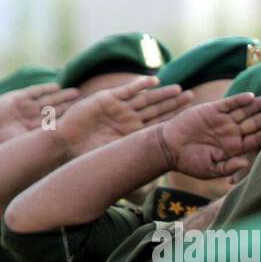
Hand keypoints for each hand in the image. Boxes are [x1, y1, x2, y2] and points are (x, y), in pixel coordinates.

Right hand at [0, 83, 79, 141]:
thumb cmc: (6, 142)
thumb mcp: (29, 144)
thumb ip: (45, 143)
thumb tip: (67, 150)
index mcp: (36, 130)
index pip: (57, 123)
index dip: (71, 119)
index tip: (87, 118)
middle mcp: (33, 118)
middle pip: (55, 109)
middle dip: (69, 105)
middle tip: (87, 102)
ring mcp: (25, 107)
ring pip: (47, 100)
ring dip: (61, 96)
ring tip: (76, 93)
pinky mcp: (16, 98)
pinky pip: (33, 92)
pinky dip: (45, 89)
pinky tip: (57, 86)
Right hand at [58, 77, 192, 156]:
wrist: (66, 142)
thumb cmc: (88, 153)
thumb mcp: (115, 157)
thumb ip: (132, 160)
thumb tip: (155, 180)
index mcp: (134, 132)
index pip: (159, 123)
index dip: (175, 118)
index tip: (193, 115)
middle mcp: (129, 118)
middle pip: (156, 108)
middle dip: (173, 103)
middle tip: (192, 96)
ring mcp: (119, 108)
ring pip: (145, 98)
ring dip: (161, 94)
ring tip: (178, 89)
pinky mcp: (106, 98)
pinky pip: (126, 90)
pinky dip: (139, 85)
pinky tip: (154, 81)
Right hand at [157, 92, 260, 177]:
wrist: (168, 148)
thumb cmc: (189, 162)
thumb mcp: (211, 170)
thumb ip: (229, 167)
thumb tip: (246, 162)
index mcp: (234, 147)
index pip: (256, 139)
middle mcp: (231, 132)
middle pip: (255, 123)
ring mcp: (222, 120)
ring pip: (244, 111)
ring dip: (259, 105)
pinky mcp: (211, 110)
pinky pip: (228, 104)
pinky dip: (239, 100)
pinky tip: (252, 97)